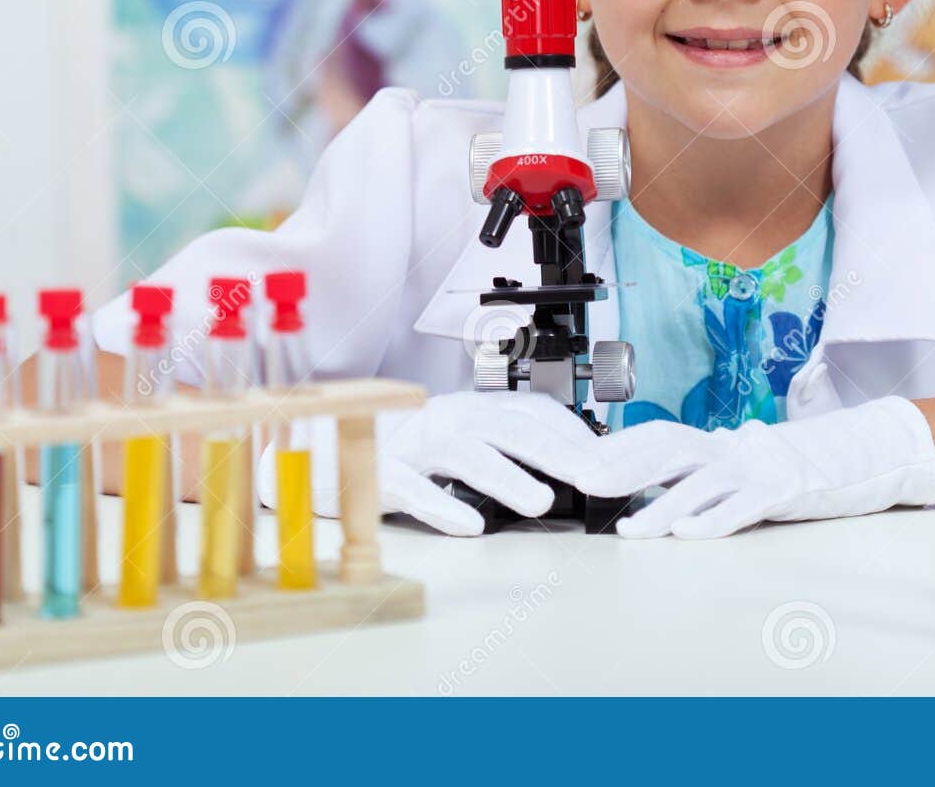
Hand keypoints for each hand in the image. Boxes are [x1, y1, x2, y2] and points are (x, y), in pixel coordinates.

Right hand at [379, 391, 605, 534]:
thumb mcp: (462, 444)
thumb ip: (507, 454)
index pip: (533, 412)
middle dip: (556, 451)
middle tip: (593, 478)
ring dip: (506, 475)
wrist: (329, 449)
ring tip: (539, 501)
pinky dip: (442, 505)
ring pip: (466, 453)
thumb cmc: (405, 452)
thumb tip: (569, 476)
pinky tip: (470, 525)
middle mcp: (449, 419)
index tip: (605, 461)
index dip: (572, 434)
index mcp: (474, 410)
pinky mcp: (381, 474)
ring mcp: (414, 444)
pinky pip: (413, 488)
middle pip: (509, 428)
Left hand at [575, 397, 934, 538]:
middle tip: (591, 486)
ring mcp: (758, 467)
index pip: (660, 436)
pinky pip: (744, 506)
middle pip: (671, 450)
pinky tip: (689, 534)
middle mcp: (732, 448)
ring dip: (663, 507)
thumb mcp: (738, 463)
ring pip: (703, 483)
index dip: (621, 449)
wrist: (855, 456)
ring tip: (634, 530)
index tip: (585, 465)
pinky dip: (714, 520)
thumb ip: (699, 471)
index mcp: (717, 442)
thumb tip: (648, 478)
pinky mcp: (783, 490)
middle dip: (627, 469)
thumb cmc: (788, 467)